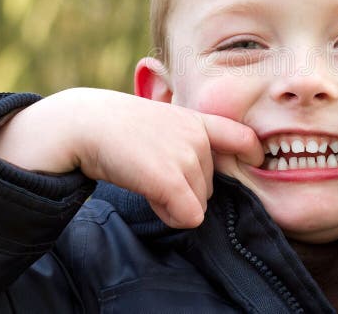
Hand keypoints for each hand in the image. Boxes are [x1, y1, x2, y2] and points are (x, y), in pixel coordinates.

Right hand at [0, 88, 262, 227]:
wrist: (82, 124)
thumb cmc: (114, 129)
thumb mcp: (157, 126)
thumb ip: (182, 143)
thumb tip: (195, 181)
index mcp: (195, 120)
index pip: (241, 135)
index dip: (251, 151)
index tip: (256, 159)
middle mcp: (197, 136)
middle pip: (209, 188)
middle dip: (184, 191)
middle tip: (149, 170)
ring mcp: (186, 155)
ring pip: (198, 204)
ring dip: (172, 202)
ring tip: (142, 175)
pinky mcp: (172, 178)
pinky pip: (189, 217)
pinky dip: (169, 214)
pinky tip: (147, 193)